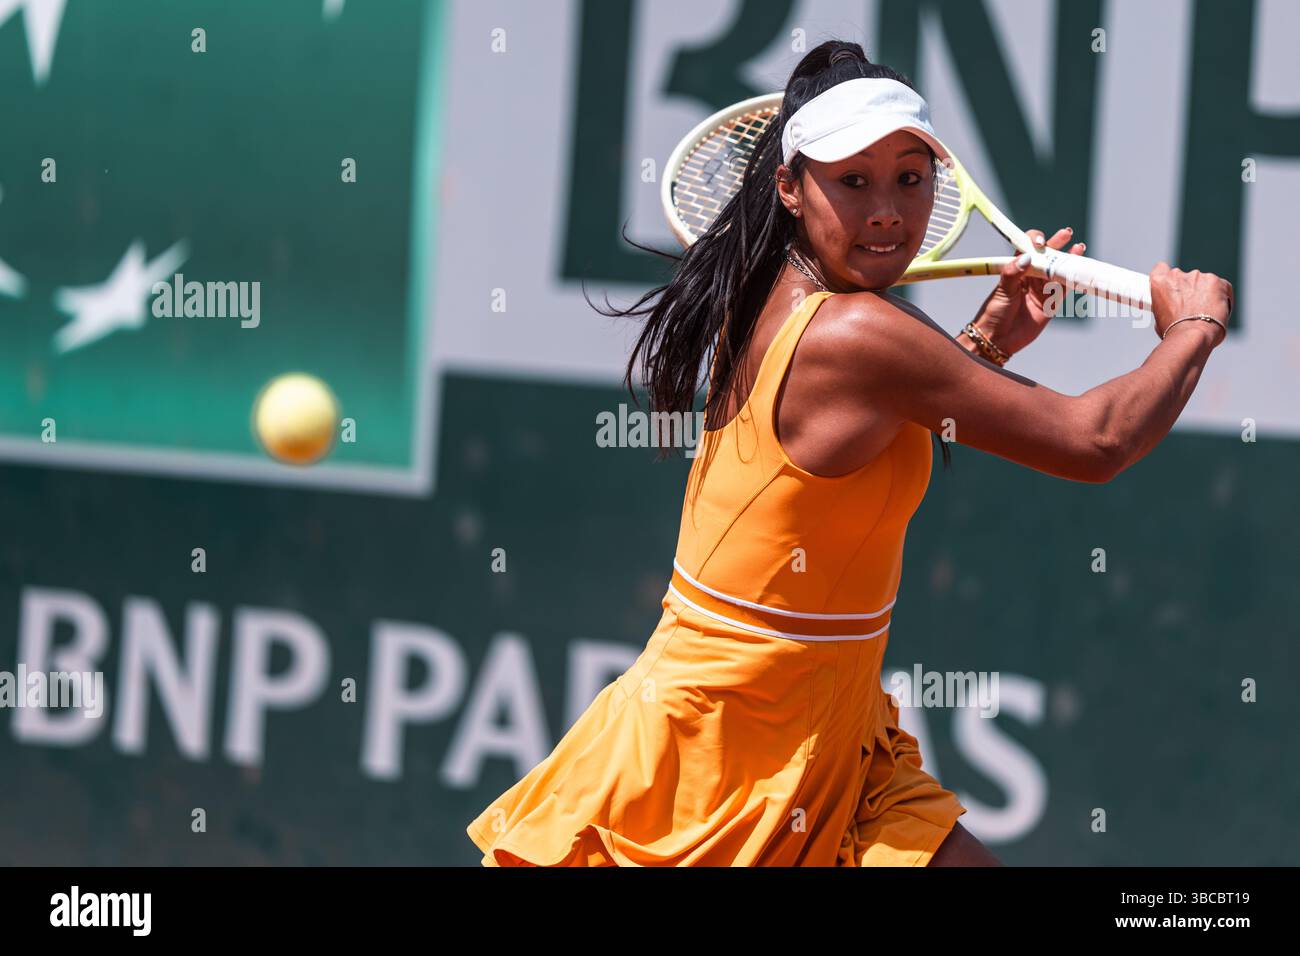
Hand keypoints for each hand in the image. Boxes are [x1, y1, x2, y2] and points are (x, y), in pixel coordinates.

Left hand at [966, 227, 1084, 356]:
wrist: (998, 338)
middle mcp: (1031, 276)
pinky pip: (1066, 288)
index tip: (1040, 243)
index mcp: (1017, 268)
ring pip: (1059, 269)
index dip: (1035, 241)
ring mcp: (1043, 288)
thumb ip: (1013, 273)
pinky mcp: (1052, 302)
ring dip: (1070, 259)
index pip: (1028, 248)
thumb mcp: (1002, 290)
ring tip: (1079, 248)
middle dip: (1057, 243)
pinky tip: (1081, 269)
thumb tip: (1026, 257)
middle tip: (1067, 233)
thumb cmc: (995, 312)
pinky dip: (1075, 279)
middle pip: (1047, 255)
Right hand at [1148, 261, 1231, 345]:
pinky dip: (1220, 296)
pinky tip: (1216, 310)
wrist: (1193, 335)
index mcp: (1160, 281)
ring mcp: (1200, 276)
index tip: (1171, 287)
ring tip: (1204, 312)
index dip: (1167, 277)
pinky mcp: (1218, 282)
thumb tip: (1173, 308)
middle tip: (1190, 306)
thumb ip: (1165, 304)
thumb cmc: (1174, 331)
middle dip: (1188, 289)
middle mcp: (1179, 275)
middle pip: (1185, 277)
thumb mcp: (1159, 316)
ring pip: (1203, 282)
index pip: (1161, 268)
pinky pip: (1221, 286)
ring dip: (1204, 292)